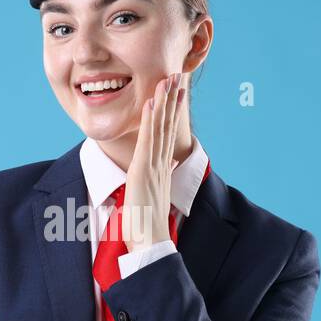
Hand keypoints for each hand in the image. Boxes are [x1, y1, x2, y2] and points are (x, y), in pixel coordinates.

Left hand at [122, 72, 186, 252]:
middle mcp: (161, 164)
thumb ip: (153, 186)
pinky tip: (153, 102)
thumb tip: (156, 179)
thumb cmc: (147, 228)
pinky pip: (148, 140)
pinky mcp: (143, 170)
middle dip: (172, 99)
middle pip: (168, 125)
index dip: (173, 112)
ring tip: (167, 79)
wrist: (150, 244)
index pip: (168, 135)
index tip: (177, 94)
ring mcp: (153, 166)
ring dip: (164, 102)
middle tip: (177, 76)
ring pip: (161, 128)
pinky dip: (151, 120)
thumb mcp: (149, 200)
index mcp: (162, 170)